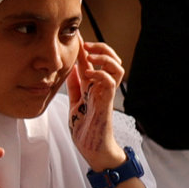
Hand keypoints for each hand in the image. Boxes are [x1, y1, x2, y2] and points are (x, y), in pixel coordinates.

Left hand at [64, 38, 130, 167]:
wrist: (94, 150)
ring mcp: (106, 95)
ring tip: (92, 56)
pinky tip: (90, 73)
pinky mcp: (106, 103)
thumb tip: (72, 70)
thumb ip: (75, 87)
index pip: (94, 62)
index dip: (87, 48)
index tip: (77, 36)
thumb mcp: (75, 104)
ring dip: (105, 58)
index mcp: (93, 87)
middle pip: (111, 60)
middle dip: (101, 48)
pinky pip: (110, 83)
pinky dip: (101, 74)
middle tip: (86, 45)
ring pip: (116, 68)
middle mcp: (102, 88)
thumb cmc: (86, 130)